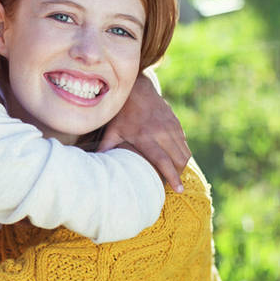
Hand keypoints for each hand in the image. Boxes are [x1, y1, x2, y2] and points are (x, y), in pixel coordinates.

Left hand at [99, 72, 189, 191]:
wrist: (137, 90)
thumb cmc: (122, 114)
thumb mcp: (113, 131)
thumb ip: (106, 148)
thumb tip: (94, 165)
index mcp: (145, 136)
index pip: (163, 160)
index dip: (172, 176)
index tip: (179, 190)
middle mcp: (162, 132)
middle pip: (179, 160)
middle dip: (178, 175)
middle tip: (173, 185)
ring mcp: (171, 127)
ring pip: (185, 153)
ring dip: (182, 165)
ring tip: (174, 174)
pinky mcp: (176, 123)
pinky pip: (184, 143)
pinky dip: (181, 153)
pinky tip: (173, 158)